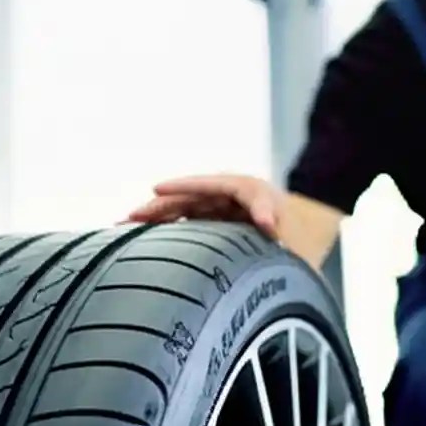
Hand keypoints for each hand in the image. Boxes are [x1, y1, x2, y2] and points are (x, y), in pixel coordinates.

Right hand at [125, 174, 283, 239]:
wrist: (302, 237)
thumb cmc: (298, 234)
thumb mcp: (291, 226)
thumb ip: (275, 220)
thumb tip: (267, 222)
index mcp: (245, 190)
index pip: (209, 185)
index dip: (183, 186)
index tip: (158, 188)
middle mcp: (226, 196)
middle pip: (188, 197)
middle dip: (160, 205)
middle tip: (132, 215)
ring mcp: (216, 209)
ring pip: (180, 210)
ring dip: (154, 217)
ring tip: (123, 226)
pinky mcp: (209, 225)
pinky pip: (182, 224)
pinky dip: (162, 229)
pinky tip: (137, 240)